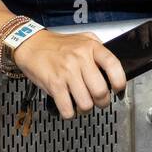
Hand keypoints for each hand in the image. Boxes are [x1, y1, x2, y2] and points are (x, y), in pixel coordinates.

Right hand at [11, 28, 125, 118]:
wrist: (31, 44)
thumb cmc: (57, 45)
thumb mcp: (82, 39)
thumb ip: (98, 50)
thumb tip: (113, 70)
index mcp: (90, 47)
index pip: (113, 65)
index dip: (120, 82)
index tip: (118, 89)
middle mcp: (79, 59)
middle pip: (100, 91)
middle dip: (102, 102)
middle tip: (99, 101)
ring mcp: (66, 72)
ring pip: (86, 104)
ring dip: (85, 109)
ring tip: (82, 103)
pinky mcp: (54, 84)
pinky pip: (68, 109)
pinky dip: (70, 113)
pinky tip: (68, 106)